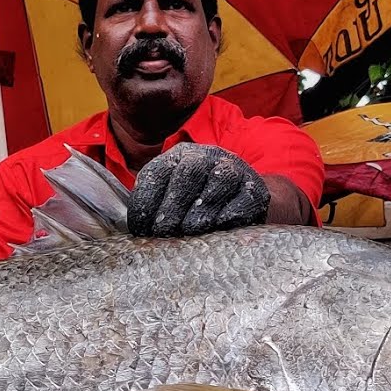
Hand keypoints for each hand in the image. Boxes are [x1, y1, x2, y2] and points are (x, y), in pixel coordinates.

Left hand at [127, 143, 269, 236]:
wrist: (240, 200)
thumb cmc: (194, 204)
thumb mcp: (168, 199)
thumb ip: (151, 208)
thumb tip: (134, 234)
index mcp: (178, 157)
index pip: (158, 173)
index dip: (146, 202)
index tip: (141, 229)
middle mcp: (207, 156)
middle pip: (189, 172)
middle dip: (173, 206)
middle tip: (163, 232)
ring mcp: (235, 170)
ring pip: (220, 181)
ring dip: (202, 210)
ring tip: (189, 231)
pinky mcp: (256, 190)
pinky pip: (245, 200)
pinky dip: (230, 216)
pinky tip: (217, 229)